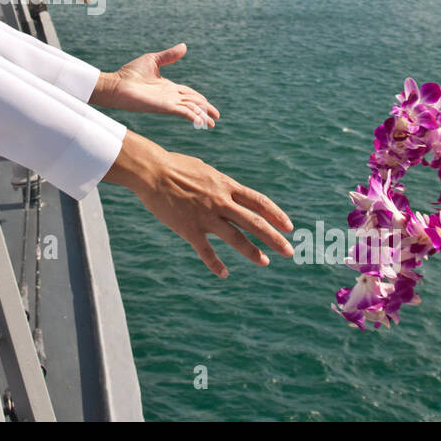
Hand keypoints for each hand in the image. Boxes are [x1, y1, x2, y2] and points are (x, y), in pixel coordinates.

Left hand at [92, 42, 219, 126]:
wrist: (116, 84)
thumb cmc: (130, 73)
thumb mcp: (153, 60)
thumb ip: (169, 56)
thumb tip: (184, 46)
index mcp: (168, 87)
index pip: (188, 93)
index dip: (199, 99)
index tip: (208, 104)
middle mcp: (169, 96)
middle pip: (192, 103)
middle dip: (205, 109)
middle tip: (216, 117)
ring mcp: (167, 103)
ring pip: (190, 109)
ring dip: (201, 115)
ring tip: (212, 123)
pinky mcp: (163, 107)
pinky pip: (182, 112)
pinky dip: (193, 116)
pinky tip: (201, 122)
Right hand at [104, 130, 292, 277]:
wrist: (152, 171)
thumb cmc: (176, 167)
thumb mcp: (205, 171)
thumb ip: (220, 184)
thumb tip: (230, 190)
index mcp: (226, 186)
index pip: (259, 202)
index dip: (276, 215)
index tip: (289, 227)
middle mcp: (221, 201)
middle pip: (254, 222)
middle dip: (274, 238)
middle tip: (289, 252)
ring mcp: (206, 216)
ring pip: (236, 238)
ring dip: (253, 252)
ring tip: (266, 262)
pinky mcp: (189, 228)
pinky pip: (206, 251)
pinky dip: (215, 264)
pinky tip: (224, 274)